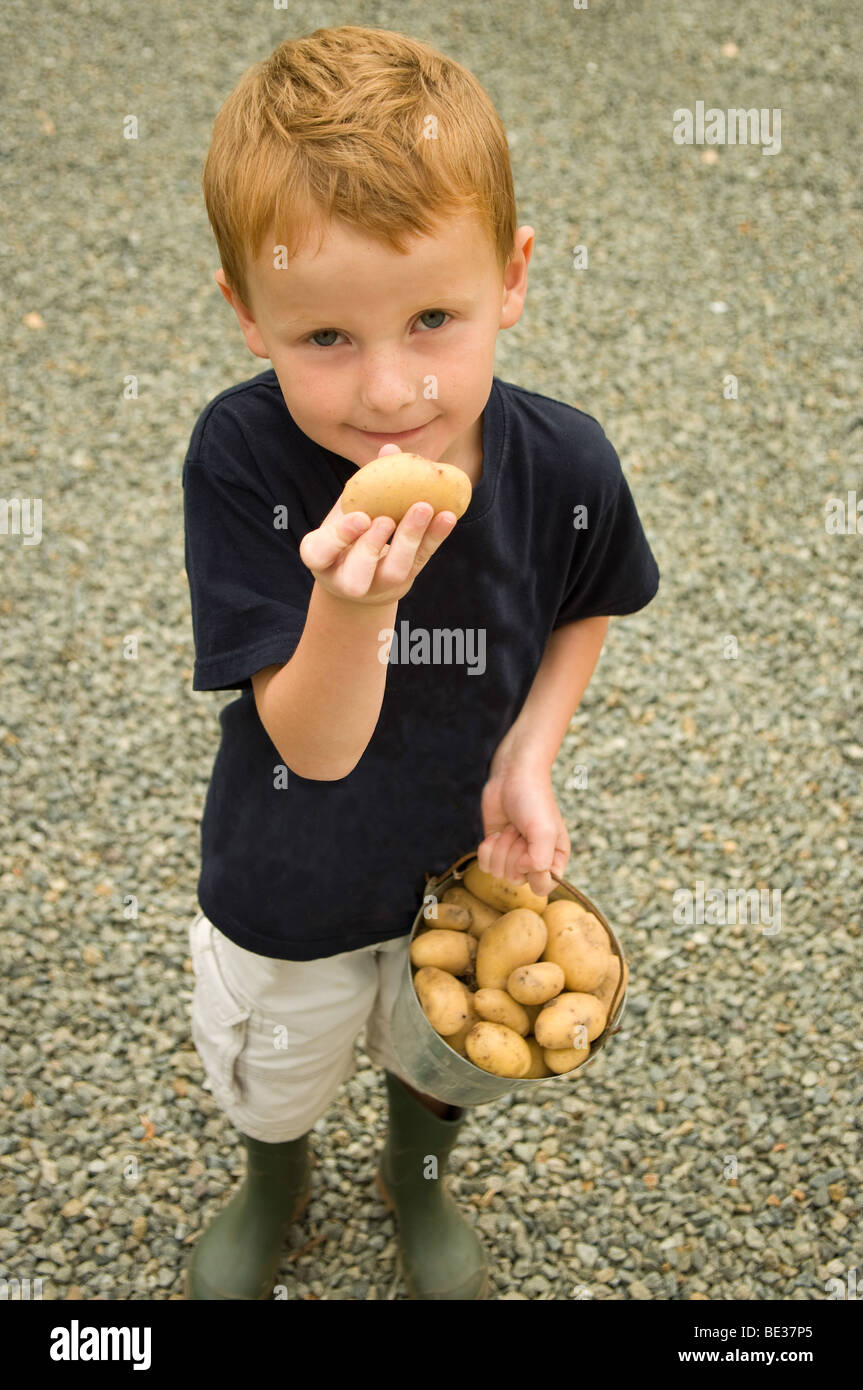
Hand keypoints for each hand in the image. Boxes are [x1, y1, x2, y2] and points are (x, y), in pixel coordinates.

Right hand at [299, 444, 456, 606]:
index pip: (320, 553)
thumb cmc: (348, 532)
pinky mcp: (405, 579)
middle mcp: (346, 578)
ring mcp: (378, 584)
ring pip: (394, 571)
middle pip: (356, 574)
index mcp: (320, 557)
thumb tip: (390, 449)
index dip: (340, 537)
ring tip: (423, 508)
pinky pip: (421, 560)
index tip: (360, 517)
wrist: (364, 570)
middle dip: (372, 546)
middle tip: (386, 520)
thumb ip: (362, 485)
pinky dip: (435, 537)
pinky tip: (447, 515)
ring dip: (410, 539)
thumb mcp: (345, 508)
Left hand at [476, 763, 570, 897]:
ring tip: (511, 828)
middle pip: (516, 880)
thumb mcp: (544, 830)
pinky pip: (484, 865)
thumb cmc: (534, 801)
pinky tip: (497, 832)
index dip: (532, 873)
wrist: (512, 777)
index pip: (543, 887)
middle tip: (520, 830)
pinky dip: (487, 848)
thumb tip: (526, 876)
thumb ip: (541, 860)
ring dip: (500, 847)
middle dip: (513, 853)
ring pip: (497, 873)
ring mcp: (513, 856)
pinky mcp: (495, 849)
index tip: (530, 850)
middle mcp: (534, 861)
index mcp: (554, 860)